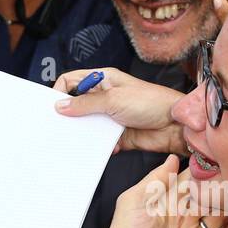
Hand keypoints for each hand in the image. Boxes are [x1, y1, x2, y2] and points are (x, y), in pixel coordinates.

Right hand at [53, 67, 185, 154]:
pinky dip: (98, 145)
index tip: (52, 106)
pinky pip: (101, 140)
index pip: (73, 80)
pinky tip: (98, 147)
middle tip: (58, 126)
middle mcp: (106, 97)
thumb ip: (85, 104)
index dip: (60, 91)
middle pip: (78, 104)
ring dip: (83, 132)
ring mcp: (112, 116)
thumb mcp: (113, 100)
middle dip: (69, 115)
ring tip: (75, 140)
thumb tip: (60, 105)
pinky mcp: (118, 134)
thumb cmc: (152, 103)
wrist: (175, 126)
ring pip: (88, 124)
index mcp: (104, 80)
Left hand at [82, 155, 227, 227]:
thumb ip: (155, 180)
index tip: (223, 160)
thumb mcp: (136, 202)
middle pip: (209, 198)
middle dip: (224, 189)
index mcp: (167, 203)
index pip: (191, 182)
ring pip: (220, 217)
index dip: (206, 172)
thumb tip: (172, 158)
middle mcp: (183, 218)